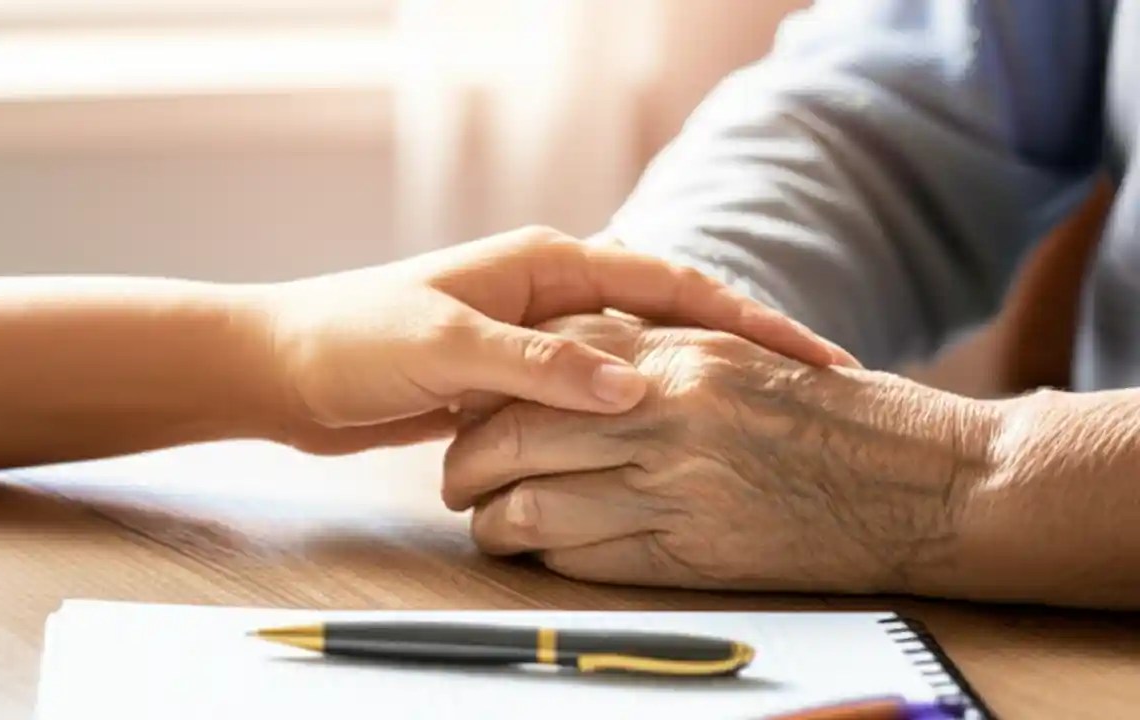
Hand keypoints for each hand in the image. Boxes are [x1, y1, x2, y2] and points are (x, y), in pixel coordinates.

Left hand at [250, 227, 855, 454]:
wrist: (287, 368)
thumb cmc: (356, 339)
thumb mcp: (448, 349)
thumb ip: (538, 366)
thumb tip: (634, 386)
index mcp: (546, 264)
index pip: (671, 282)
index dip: (746, 318)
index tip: (810, 358)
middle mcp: (551, 294)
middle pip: (670, 319)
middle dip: (740, 351)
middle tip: (808, 395)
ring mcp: (538, 339)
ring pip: (639, 360)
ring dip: (694, 386)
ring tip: (760, 421)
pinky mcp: (518, 384)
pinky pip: (596, 397)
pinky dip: (637, 416)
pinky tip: (671, 446)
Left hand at [443, 314, 995, 594]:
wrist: (928, 484)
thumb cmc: (836, 419)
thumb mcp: (739, 362)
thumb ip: (653, 358)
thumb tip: (572, 369)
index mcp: (678, 348)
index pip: (548, 357)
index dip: (495, 386)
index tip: (470, 405)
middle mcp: (667, 408)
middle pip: (518, 431)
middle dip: (469, 458)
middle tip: (456, 476)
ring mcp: (677, 481)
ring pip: (534, 504)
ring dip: (494, 518)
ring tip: (487, 521)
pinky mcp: (690, 551)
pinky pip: (583, 558)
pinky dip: (545, 558)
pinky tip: (541, 553)